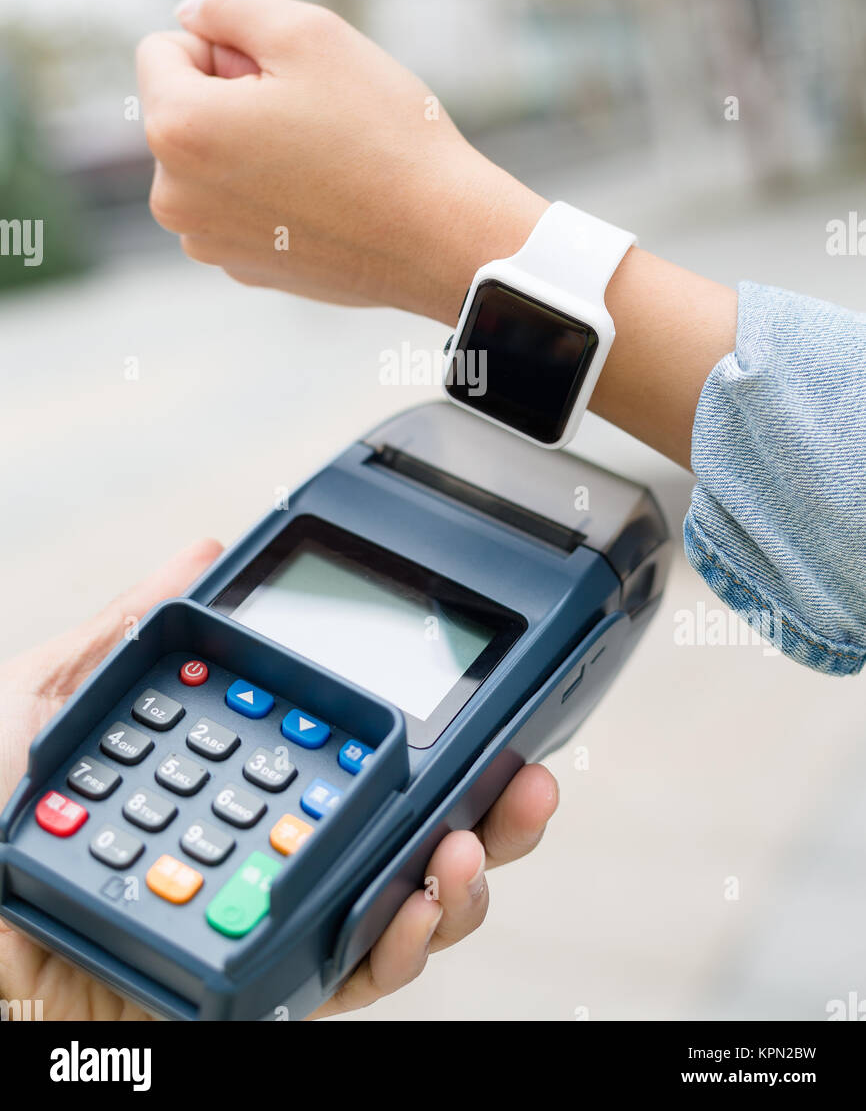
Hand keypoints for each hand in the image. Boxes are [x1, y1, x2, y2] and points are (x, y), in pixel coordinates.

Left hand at [0, 542, 557, 1019]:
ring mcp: (272, 924)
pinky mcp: (260, 995)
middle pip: (407, 830)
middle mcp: (272, 852)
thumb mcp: (47, 702)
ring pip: (403, 908)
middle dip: (489, 807)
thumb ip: (130, 628)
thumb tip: (206, 549)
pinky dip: (399, 946)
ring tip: (475, 842)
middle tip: (530, 773)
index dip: (429, 729)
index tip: (479, 690)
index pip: (357, 752)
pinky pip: (351, 981)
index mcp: (240, 780)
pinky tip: (418, 903)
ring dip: (464, 877)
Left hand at [136, 0, 545, 325]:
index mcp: (176, 130)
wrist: (443, 237)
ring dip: (251, 146)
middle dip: (233, 97)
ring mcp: (206, 243)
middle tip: (312, 118)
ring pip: (212, 159)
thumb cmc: (384, 132)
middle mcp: (173, 197)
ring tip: (323, 160)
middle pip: (183, 107)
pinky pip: (240, 207)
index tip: (285, 76)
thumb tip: (187, 12)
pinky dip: (272, 195)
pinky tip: (330, 201)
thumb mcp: (310, 32)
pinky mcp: (243, 270)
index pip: (162, 49)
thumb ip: (230, 5)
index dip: (226, 46)